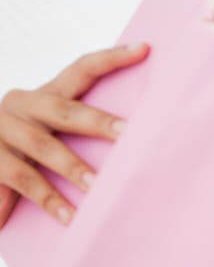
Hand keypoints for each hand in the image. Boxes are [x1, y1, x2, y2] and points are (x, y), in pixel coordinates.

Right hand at [0, 43, 149, 227]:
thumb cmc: (26, 149)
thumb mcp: (50, 131)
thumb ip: (81, 130)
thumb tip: (142, 141)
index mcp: (44, 96)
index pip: (81, 69)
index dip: (112, 58)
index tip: (146, 49)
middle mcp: (22, 105)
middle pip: (64, 110)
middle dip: (98, 122)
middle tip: (128, 135)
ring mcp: (2, 131)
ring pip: (43, 147)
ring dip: (73, 169)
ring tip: (99, 188)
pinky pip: (22, 180)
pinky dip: (48, 200)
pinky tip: (70, 217)